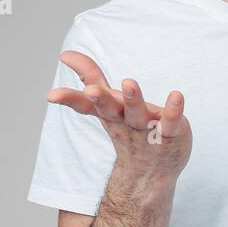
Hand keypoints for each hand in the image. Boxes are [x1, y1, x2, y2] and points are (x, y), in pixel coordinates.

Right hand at [48, 51, 192, 194]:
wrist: (152, 172)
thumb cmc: (128, 128)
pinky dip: (173, 109)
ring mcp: (146, 128)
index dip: (68, 98)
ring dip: (133, 99)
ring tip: (128, 82)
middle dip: (100, 99)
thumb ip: (91, 77)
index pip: (84, 103)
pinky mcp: (169, 133)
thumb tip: (67, 54)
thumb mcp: (107, 104)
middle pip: (108, 109)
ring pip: (138, 114)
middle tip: (91, 91)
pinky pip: (170, 121)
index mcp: (107, 113)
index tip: (51, 95)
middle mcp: (123, 121)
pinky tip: (177, 96)